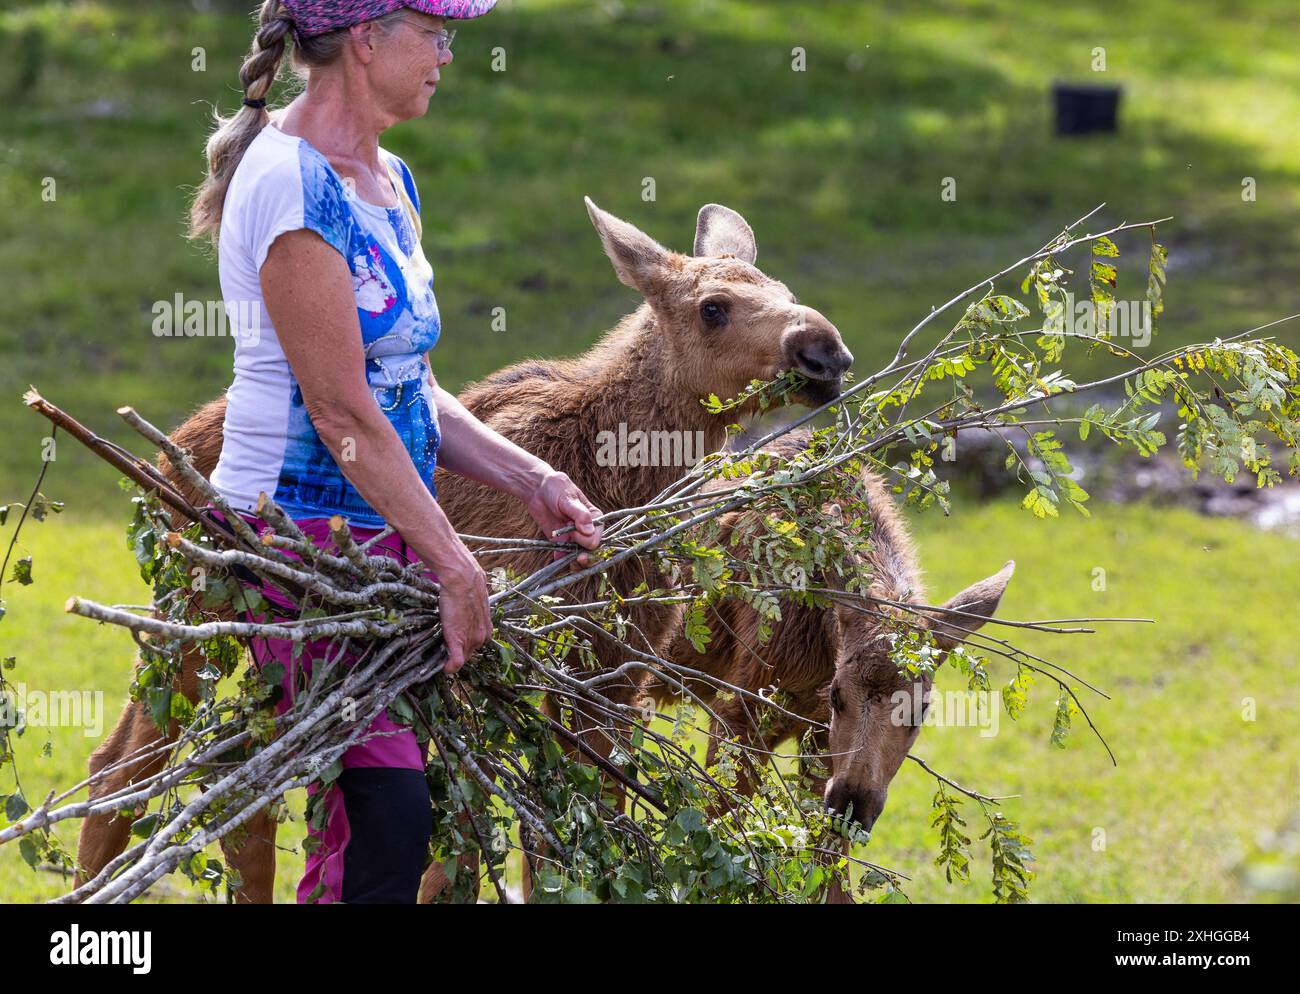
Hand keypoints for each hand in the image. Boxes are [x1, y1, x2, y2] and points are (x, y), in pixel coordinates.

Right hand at [420, 536, 490, 673]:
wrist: (462, 579)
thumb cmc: (466, 587)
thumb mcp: (474, 605)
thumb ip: (472, 615)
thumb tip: (464, 614)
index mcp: (486, 629)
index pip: (475, 646)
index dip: (464, 648)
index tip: (453, 647)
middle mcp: (482, 637)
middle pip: (468, 654)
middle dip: (456, 654)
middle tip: (443, 652)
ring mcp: (471, 640)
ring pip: (461, 658)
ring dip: (451, 660)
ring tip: (441, 658)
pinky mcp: (459, 640)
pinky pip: (456, 662)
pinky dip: (450, 667)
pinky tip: (443, 668)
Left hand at [525, 469, 602, 565]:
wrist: (539, 490)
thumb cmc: (557, 489)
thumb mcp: (568, 499)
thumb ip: (579, 514)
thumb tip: (589, 531)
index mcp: (595, 520)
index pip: (596, 540)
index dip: (585, 541)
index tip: (573, 531)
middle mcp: (587, 531)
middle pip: (592, 553)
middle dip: (585, 558)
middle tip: (576, 558)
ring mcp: (575, 538)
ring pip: (580, 559)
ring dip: (575, 563)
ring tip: (566, 558)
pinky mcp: (562, 542)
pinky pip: (564, 557)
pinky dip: (562, 560)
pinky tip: (557, 557)